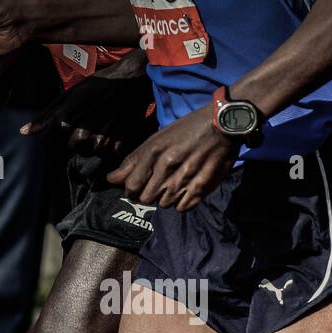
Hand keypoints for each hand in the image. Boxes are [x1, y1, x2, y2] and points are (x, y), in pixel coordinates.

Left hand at [22, 51, 153, 155]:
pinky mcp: (118, 146)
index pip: (49, 140)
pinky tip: (111, 131)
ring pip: (89, 152)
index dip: (53, 135)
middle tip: (86, 122)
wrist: (130, 83)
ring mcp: (101, 142)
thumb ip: (46, 116)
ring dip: (92, 143)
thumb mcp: (69, 95)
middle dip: (76, 137)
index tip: (64, 126)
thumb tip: (24, 133)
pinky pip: (107, 154)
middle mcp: (81, 134)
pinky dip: (108, 145)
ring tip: (99, 126)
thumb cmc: (98, 85)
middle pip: (71, 147)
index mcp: (65, 120)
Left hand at [106, 104, 238, 210]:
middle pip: (147, 197)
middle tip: (154, 189)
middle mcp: (168, 166)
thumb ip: (134, 160)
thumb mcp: (157, 139)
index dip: (130, 191)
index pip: (132, 184)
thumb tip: (111, 179)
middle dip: (147, 196)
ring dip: (165, 199)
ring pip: (165, 203)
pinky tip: (183, 193)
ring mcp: (186, 178)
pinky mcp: (203, 186)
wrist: (220, 125)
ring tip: (172, 187)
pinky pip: (183, 207)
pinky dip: (181, 204)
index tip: (134, 191)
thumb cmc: (187, 130)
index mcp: (154, 151)